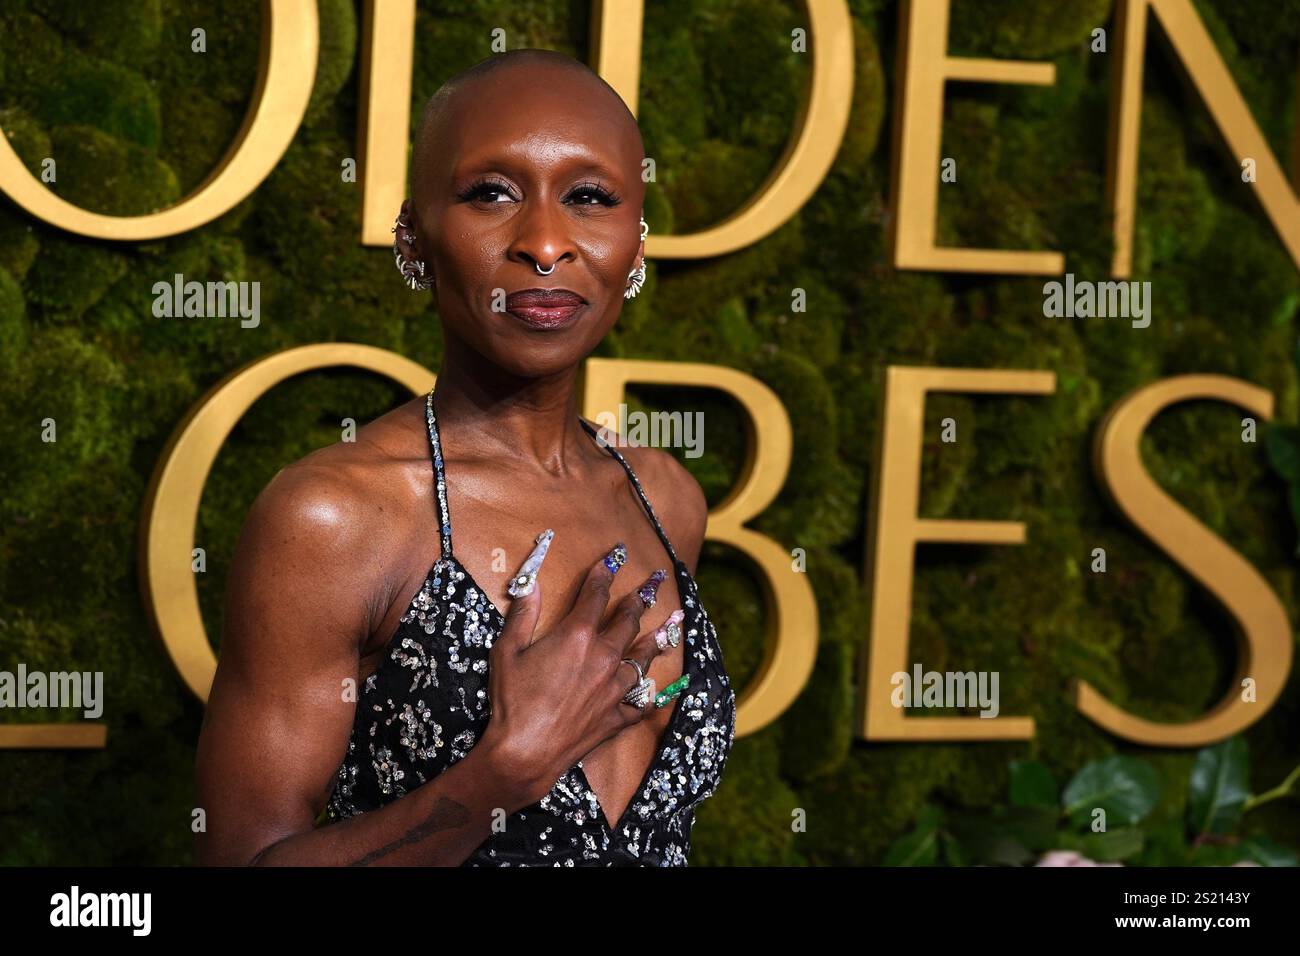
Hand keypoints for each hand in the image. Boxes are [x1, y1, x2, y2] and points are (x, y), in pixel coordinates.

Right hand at [478, 532, 672, 802]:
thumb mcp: (508, 651)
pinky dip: (651, 692)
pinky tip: (661, 687)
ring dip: (657, 637)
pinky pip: (642, 701)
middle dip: (641, 598)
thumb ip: (523, 614)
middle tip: (654, 583)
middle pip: (628, 620)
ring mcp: (614, 688)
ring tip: (674, 622)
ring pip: (643, 656)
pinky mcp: (617, 716)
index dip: (605, 573)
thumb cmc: (512, 701)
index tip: (614, 557)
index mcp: (577, 636)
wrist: (525, 753)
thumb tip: (531, 584)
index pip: (596, 594)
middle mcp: (603, 657)